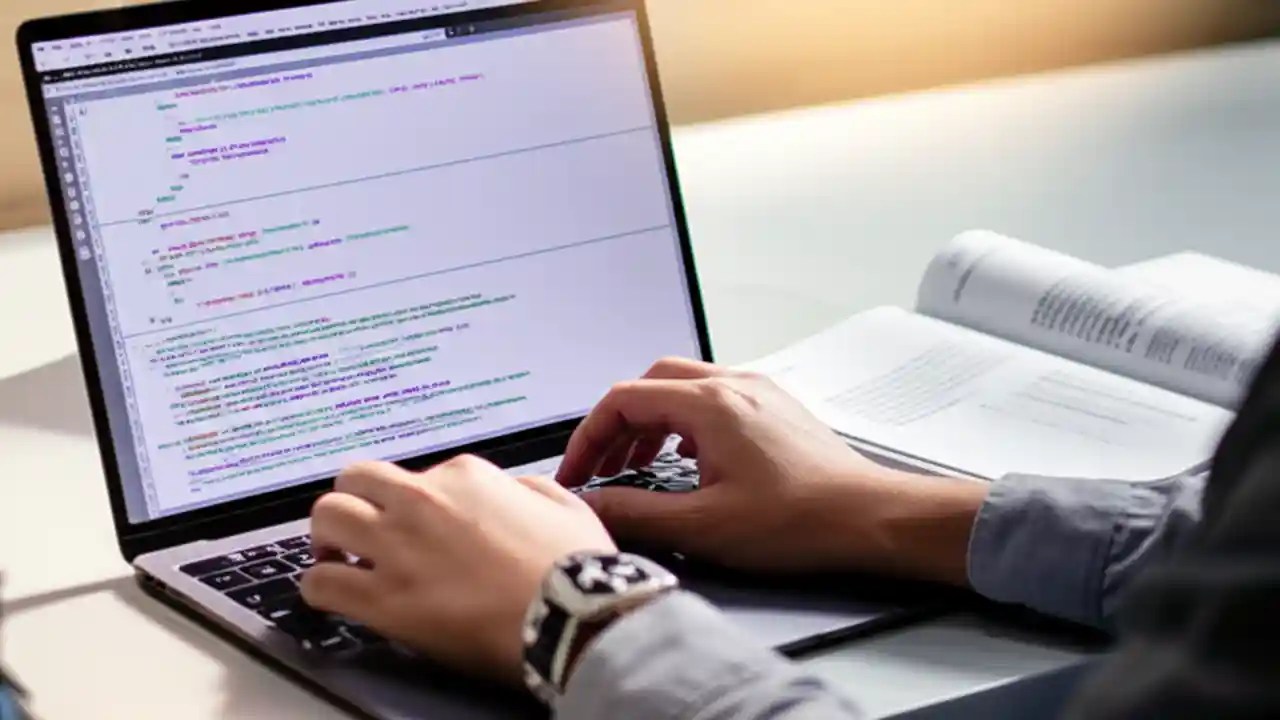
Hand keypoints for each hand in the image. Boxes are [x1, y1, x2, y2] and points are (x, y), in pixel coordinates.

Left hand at [301, 456, 615, 683]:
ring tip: (339, 558)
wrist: (571, 615)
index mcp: (466, 475)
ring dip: (328, 538)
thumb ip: (529, 489)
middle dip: (356, 502)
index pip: (420, 475)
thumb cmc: (575, 565)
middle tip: (362, 530)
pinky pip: (321, 583)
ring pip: (326, 517)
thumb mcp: (563, 504)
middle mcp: (423, 500)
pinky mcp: (385, 599)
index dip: (419, 503)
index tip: (425, 527)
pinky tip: (333, 597)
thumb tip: (512, 493)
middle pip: (355, 480)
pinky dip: (319, 588)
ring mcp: (399, 548)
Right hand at [557, 358, 986, 583]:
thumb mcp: (703, 525)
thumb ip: (636, 511)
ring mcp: (758, 392)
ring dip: (649, 420)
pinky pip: (713, 397)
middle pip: (650, 383)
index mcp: (711, 404)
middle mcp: (734, 385)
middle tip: (601, 467)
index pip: (624, 400)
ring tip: (634, 464)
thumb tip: (590, 504)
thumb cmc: (799, 522)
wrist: (871, 518)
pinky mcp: (775, 408)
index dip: (589, 438)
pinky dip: (682, 420)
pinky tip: (684, 458)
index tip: (577, 474)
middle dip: (617, 423)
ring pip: (682, 386)